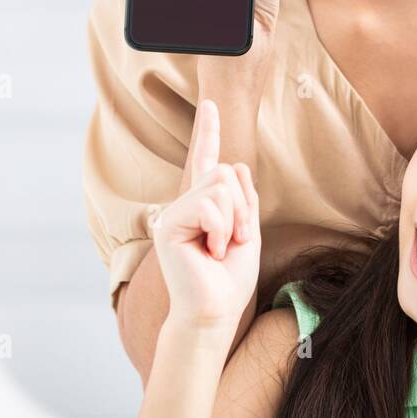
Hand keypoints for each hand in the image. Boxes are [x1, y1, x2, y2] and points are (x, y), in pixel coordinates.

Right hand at [153, 98, 261, 332]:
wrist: (214, 313)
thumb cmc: (230, 280)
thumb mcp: (248, 232)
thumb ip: (243, 198)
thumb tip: (234, 164)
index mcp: (204, 205)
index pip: (206, 161)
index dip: (208, 131)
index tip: (211, 104)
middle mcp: (185, 204)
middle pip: (225, 171)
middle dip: (242, 206)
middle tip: (233, 241)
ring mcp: (174, 213)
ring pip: (219, 185)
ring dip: (233, 220)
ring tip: (220, 248)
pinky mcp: (169, 224)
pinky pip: (210, 206)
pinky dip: (221, 230)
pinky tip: (210, 252)